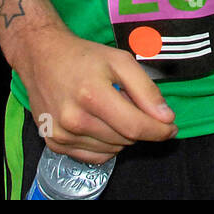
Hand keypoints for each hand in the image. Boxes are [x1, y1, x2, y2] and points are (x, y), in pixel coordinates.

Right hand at [14, 26, 176, 161]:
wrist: (41, 57)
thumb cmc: (84, 56)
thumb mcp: (120, 61)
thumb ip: (146, 90)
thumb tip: (166, 118)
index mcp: (92, 95)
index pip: (135, 126)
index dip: (159, 130)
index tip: (172, 127)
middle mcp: (74, 119)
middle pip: (125, 139)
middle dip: (139, 126)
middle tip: (132, 104)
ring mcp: (61, 135)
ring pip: (112, 150)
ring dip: (122, 135)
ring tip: (113, 109)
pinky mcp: (54, 143)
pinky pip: (93, 157)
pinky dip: (106, 145)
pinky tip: (101, 123)